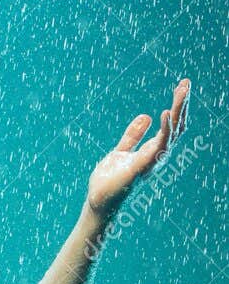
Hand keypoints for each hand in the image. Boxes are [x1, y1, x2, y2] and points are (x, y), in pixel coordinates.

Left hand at [86, 77, 189, 224]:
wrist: (98, 201)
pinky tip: (164, 113)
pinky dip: (164, 130)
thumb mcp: (121, 151)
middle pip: (176, 127)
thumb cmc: (110, 180)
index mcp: (152, 151)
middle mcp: (156, 156)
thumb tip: (146, 116)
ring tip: (181, 91)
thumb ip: (133, 136)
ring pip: (171, 133)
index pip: (171, 126)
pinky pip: (157, 147)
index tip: (182, 86)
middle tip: (187, 82)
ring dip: (177, 112)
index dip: (178, 107)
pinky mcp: (140, 167)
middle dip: (182, 105)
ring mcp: (151, 162)